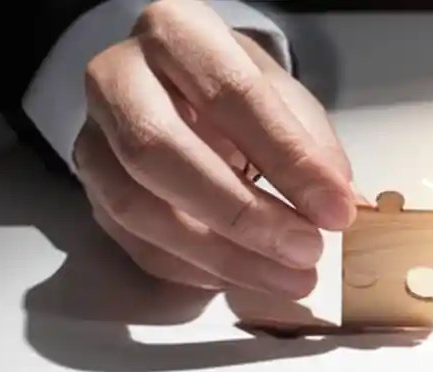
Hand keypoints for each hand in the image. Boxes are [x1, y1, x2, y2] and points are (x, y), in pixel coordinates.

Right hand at [73, 0, 355, 297]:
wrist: (175, 91)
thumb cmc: (235, 93)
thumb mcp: (284, 98)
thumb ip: (313, 146)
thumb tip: (342, 206)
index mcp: (175, 33)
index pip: (231, 95)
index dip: (288, 160)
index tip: (335, 212)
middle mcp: (118, 78)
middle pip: (160, 151)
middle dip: (242, 214)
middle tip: (306, 250)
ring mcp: (92, 137)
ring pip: (137, 207)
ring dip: (221, 255)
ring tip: (287, 278)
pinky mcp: (89, 192)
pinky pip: (135, 243)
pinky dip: (195, 269)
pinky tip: (245, 276)